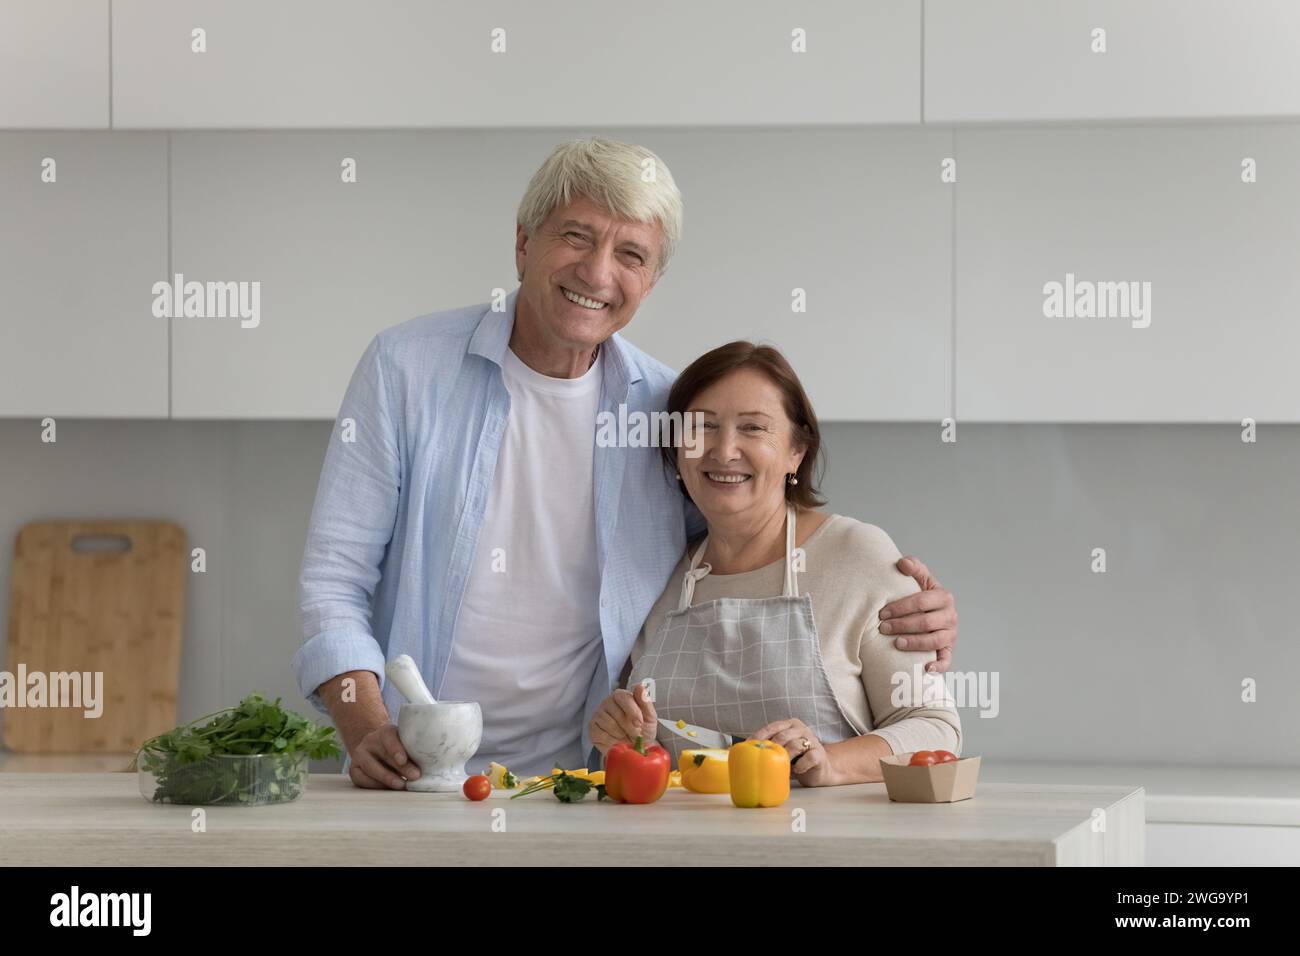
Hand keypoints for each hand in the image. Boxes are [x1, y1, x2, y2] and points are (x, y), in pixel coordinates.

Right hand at [347, 723, 420, 789]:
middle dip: (400, 768)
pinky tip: (387, 789)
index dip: (396, 749)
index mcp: (385, 732)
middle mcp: (370, 742)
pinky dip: (375, 786)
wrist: (376, 748)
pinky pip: (362, 779)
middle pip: (383, 755)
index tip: (403, 760)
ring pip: (371, 768)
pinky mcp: (354, 769)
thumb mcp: (406, 743)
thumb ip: (417, 749)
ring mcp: (359, 755)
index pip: (389, 737)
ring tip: (401, 785)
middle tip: (414, 777)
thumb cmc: (398, 748)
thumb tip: (435, 766)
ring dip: (387, 779)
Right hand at [590, 683, 656, 754]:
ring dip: (621, 734)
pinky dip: (611, 740)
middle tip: (635, 733)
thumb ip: (645, 701)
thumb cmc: (641, 729)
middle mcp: (607, 702)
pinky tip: (615, 740)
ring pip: (609, 724)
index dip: (633, 712)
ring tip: (625, 736)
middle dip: (629, 726)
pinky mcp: (592, 726)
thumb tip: (639, 686)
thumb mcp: (649, 716)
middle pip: (617, 713)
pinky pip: (601, 734)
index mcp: (621, 695)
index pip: (624, 698)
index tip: (640, 723)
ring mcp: (598, 713)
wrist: (634, 747)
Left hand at [751, 718, 836, 786]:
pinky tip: (795, 770)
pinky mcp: (819, 754)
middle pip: (782, 735)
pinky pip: (809, 757)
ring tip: (780, 766)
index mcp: (789, 725)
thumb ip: (770, 747)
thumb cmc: (797, 758)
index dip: (758, 736)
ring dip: (785, 757)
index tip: (748, 746)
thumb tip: (745, 754)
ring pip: (795, 745)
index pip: (771, 727)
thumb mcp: (783, 749)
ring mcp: (812, 741)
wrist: (821, 768)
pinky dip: (800, 765)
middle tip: (763, 759)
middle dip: (771, 748)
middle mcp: (801, 729)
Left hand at [881, 555, 957, 673]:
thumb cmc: (921, 595)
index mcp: (944, 597)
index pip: (921, 602)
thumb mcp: (919, 579)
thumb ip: (913, 567)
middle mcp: (950, 616)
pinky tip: (926, 669)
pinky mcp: (948, 650)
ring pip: (935, 641)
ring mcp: (951, 634)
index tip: (882, 613)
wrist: (930, 612)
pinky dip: (938, 666)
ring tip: (896, 644)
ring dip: (915, 643)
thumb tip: (902, 563)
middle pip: (926, 622)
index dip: (900, 607)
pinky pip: (946, 660)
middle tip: (883, 628)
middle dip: (902, 625)